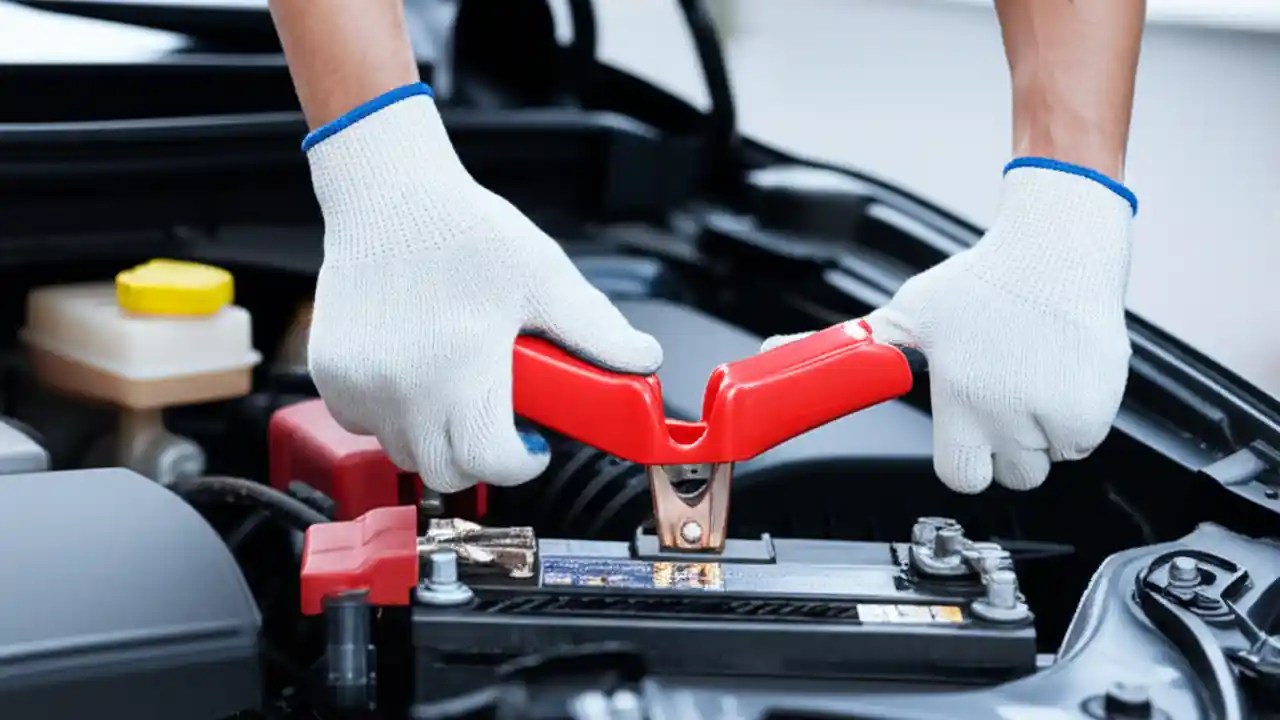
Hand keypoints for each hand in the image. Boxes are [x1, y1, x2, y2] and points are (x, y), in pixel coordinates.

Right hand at [305, 85, 661, 491]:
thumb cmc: (463, 230)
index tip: (533, 447)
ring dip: (435, 437)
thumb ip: (595, 329)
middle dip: (480, 458)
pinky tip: (415, 374)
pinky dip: (392, 415)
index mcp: (459, 366)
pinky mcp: (331, 373)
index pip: (488, 460)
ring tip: (458, 389)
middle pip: (445, 472)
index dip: (520, 463)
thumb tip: (644, 359)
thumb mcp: (544, 277)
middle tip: (498, 422)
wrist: (388, 193)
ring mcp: (359, 383)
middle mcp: (401, 384)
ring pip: (402, 450)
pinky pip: (362, 423)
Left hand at [764, 162, 1134, 491]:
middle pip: (1011, 476)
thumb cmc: (982, 282)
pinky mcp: (1097, 407)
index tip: (967, 436)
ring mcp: (1057, 413)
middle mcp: (1009, 412)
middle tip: (1001, 399)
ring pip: (1048, 458)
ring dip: (1041, 431)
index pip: (959, 477)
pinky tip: (1058, 373)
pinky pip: (1084, 442)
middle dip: (1006, 449)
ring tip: (1028, 376)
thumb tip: (774, 352)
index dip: (963, 459)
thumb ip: (842, 347)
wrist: (1059, 247)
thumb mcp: (907, 315)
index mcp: (961, 398)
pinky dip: (1077, 418)